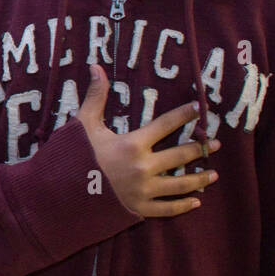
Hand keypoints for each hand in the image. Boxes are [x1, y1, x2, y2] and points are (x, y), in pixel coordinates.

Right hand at [78, 64, 218, 217]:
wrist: (58, 193)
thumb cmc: (71, 156)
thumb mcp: (83, 124)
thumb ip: (95, 97)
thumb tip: (96, 66)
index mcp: (132, 144)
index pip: (166, 124)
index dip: (184, 114)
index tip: (200, 109)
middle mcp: (143, 167)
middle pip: (180, 156)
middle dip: (200, 148)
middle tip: (216, 144)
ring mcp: (143, 190)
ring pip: (181, 184)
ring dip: (200, 178)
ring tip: (213, 174)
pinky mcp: (138, 208)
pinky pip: (167, 209)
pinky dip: (183, 206)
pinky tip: (196, 201)